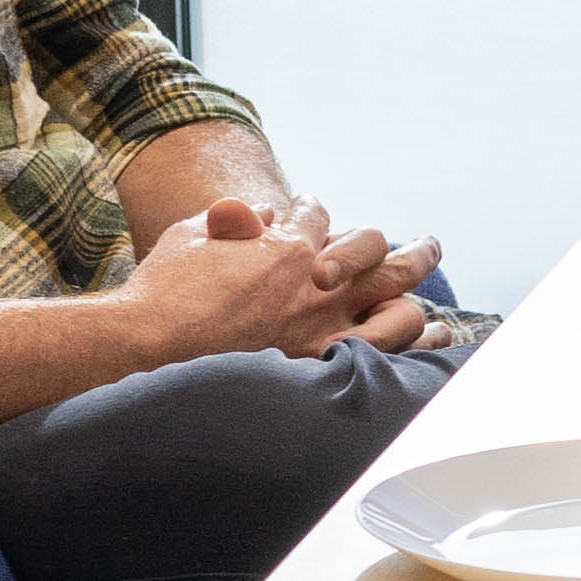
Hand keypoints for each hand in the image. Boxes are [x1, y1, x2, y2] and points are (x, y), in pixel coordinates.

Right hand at [115, 194, 438, 370]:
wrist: (148, 348)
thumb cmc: (162, 291)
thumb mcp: (192, 236)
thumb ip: (230, 221)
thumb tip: (258, 215)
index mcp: (286, 246)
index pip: (318, 218)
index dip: (315, 211)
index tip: (313, 214)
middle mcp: (316, 285)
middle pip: (380, 254)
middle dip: (409, 248)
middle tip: (428, 245)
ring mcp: (324, 329)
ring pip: (399, 307)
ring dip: (417, 298)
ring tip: (432, 303)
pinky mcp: (320, 369)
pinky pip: (389, 356)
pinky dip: (416, 344)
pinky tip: (432, 339)